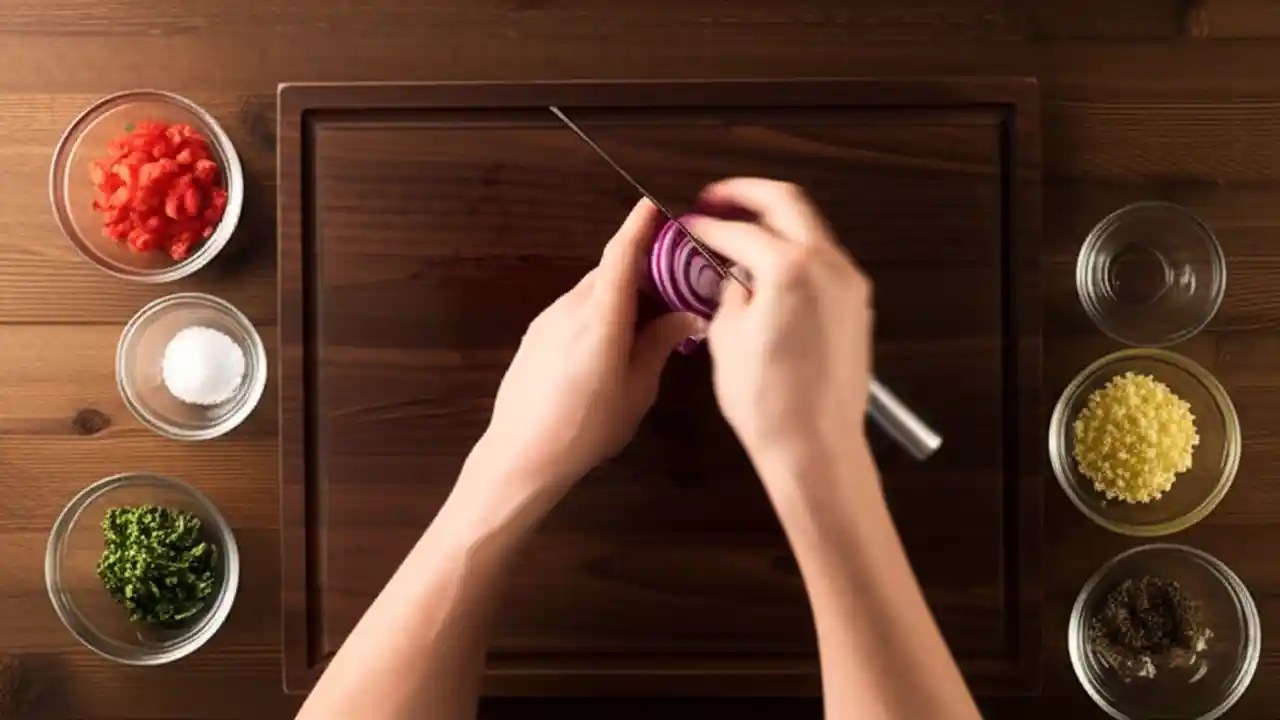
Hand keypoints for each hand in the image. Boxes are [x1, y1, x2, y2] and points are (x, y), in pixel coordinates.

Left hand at [468, 200, 703, 505]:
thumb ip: (660, 345)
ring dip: (621, 293)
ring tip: (649, 320)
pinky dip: (599, 311)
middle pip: (609, 270)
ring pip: (592, 291)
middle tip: (675, 280)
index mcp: (601, 319)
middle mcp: (571, 309)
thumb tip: (688, 315)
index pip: (621, 254)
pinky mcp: (536, 335)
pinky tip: (613, 342)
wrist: (521, 456)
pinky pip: (574, 310)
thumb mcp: (636, 390)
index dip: (639, 224)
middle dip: (642, 267)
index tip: (655, 203)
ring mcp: (548, 320)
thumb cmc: (586, 429)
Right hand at [688, 178, 873, 466]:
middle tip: (716, 199)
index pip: (739, 229)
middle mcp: (828, 265)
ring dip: (775, 220)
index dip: (707, 225)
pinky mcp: (857, 304)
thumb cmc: (767, 402)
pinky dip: (795, 249)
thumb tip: (733, 272)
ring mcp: (849, 283)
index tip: (689, 225)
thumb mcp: (726, 337)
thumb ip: (729, 290)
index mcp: (789, 267)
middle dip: (747, 195)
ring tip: (739, 230)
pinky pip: (824, 258)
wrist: (816, 446)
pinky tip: (769, 266)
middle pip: (788, 202)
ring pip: (811, 227)